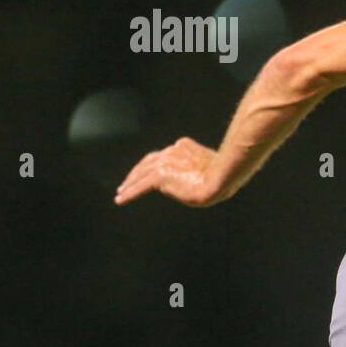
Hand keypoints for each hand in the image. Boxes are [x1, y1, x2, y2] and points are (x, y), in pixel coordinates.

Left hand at [114, 137, 229, 206]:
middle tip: (127, 182)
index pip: (164, 155)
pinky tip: (121, 200)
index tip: (149, 171)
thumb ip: (199, 168)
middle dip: (136, 172)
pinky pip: (140, 186)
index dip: (154, 164)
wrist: (221, 178)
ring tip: (121, 192)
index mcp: (183, 146)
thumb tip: (197, 178)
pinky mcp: (160, 176)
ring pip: (141, 173)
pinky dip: (129, 193)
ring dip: (129, 183)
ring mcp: (165, 162)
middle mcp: (171, 151)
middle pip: (148, 161)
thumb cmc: (224, 177)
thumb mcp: (211, 168)